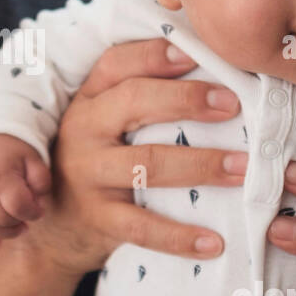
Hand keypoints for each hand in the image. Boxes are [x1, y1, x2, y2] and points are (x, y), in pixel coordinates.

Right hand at [0, 134, 52, 249]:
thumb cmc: (16, 151)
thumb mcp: (34, 159)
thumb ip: (41, 182)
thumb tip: (38, 205)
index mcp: (1, 175)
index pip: (17, 205)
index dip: (32, 212)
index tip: (39, 210)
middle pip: (0, 219)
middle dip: (19, 223)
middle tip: (29, 218)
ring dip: (5, 233)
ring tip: (19, 227)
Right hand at [1, 39, 243, 278]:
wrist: (54, 227)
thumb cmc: (98, 162)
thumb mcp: (104, 124)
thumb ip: (140, 98)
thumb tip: (213, 75)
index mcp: (88, 100)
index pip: (116, 64)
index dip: (155, 55)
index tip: (198, 53)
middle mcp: (82, 131)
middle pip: (133, 102)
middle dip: (186, 99)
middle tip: (234, 105)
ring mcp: (87, 175)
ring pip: (146, 163)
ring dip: (200, 164)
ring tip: (242, 168)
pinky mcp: (97, 218)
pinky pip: (141, 226)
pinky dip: (179, 236)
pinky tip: (214, 243)